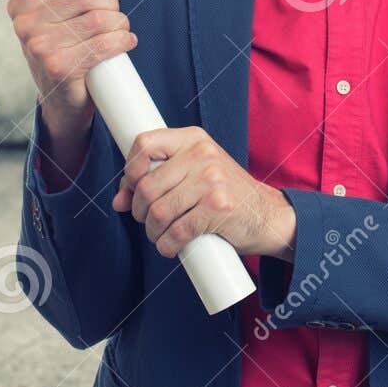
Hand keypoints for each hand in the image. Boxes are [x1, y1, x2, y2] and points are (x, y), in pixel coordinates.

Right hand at [7, 0, 134, 139]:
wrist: (60, 103)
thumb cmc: (64, 50)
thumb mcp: (64, 14)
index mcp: (20, 5)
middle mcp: (25, 24)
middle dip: (109, 2)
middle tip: (114, 14)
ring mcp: (40, 47)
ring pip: (98, 19)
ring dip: (119, 23)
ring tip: (121, 30)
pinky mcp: (60, 68)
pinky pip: (104, 43)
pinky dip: (122, 40)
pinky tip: (126, 42)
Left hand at [112, 126, 296, 260]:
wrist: (269, 215)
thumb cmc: (225, 193)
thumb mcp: (194, 173)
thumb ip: (159, 178)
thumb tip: (118, 201)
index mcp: (192, 139)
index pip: (144, 143)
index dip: (130, 169)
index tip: (131, 189)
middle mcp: (202, 154)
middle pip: (147, 184)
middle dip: (139, 210)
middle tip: (146, 221)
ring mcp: (212, 180)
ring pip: (159, 210)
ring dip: (152, 231)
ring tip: (159, 235)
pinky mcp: (219, 208)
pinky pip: (178, 231)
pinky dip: (167, 245)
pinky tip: (170, 247)